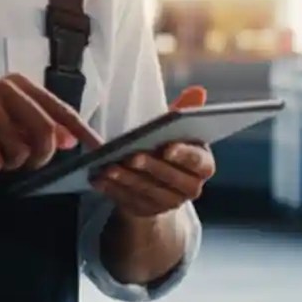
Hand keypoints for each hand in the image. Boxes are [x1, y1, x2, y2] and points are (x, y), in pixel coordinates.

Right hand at [0, 73, 102, 171]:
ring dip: (8, 162)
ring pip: (19, 151)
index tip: (101, 149)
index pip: (61, 109)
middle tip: (25, 164)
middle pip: (45, 133)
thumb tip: (70, 140)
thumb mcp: (5, 121)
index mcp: (19, 85)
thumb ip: (36, 127)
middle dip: (39, 158)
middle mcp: (5, 89)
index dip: (83, 131)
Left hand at [92, 86, 215, 218]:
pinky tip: (98, 179)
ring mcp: (168, 203)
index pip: (198, 162)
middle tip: (130, 155)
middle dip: (149, 166)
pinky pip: (128, 201)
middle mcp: (191, 188)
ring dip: (126, 179)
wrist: (160, 183)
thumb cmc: (168, 146)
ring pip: (147, 190)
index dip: (184, 155)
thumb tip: (198, 91)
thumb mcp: (176, 127)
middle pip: (170, 178)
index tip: (167, 148)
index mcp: (203, 165)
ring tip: (108, 167)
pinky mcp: (146, 211)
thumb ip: (185, 110)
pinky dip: (112, 190)